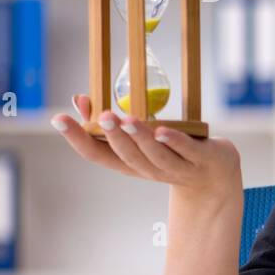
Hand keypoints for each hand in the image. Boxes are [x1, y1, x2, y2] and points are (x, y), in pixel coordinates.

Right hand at [51, 94, 241, 197]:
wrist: (216, 176)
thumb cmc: (171, 152)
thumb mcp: (140, 138)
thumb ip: (110, 120)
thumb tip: (79, 98)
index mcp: (130, 164)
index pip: (97, 155)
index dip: (77, 138)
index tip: (58, 118)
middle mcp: (149, 170)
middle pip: (126, 157)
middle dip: (112, 136)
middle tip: (102, 116)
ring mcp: (177, 168)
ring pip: (155, 156)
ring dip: (139, 138)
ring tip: (126, 119)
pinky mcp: (202, 160)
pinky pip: (186, 151)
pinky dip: (174, 140)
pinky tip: (162, 130)